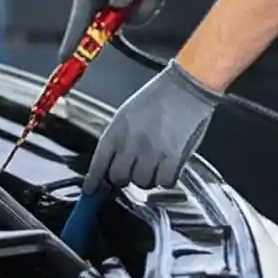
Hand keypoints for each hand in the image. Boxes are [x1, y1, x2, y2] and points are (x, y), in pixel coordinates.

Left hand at [84, 60, 222, 193]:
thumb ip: (118, 138)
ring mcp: (152, 151)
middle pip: (119, 177)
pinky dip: (166, 180)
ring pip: (142, 183)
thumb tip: (111, 162)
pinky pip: (165, 182)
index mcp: (117, 129)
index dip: (93, 180)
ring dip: (147, 179)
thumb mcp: (127, 114)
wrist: (186, 87)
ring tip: (154, 166)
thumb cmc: (159, 97)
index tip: (91, 190)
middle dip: (124, 178)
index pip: (99, 162)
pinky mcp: (173, 157)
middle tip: (132, 172)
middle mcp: (132, 142)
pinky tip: (167, 169)